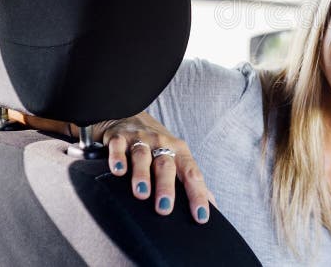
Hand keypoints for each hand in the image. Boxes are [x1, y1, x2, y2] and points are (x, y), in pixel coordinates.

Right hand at [99, 112, 214, 223]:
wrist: (131, 114)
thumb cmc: (158, 144)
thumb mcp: (177, 157)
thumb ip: (191, 180)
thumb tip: (212, 205)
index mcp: (180, 152)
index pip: (192, 174)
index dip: (198, 195)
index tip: (200, 216)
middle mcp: (162, 144)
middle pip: (166, 166)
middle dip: (166, 187)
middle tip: (164, 208)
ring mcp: (141, 140)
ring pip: (143, 156)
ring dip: (142, 175)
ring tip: (141, 193)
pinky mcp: (120, 137)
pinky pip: (119, 146)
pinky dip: (118, 158)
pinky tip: (118, 171)